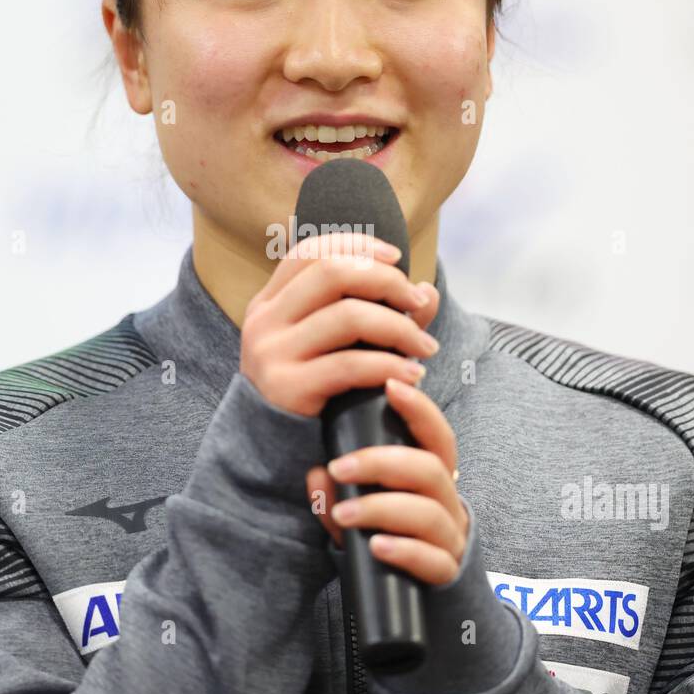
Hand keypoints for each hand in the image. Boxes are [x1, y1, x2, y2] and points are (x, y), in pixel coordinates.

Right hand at [239, 231, 441, 417]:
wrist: (268, 448)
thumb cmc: (311, 388)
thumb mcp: (335, 345)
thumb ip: (379, 314)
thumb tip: (428, 291)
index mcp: (270, 301)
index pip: (311, 252)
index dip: (358, 245)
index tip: (398, 258)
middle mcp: (265, 320)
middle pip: (333, 273)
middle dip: (386, 281)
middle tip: (419, 303)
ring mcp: (271, 353)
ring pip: (348, 317)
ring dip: (400, 328)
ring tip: (426, 348)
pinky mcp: (287, 388)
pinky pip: (349, 365)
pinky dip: (390, 366)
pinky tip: (413, 375)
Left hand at [306, 376, 470, 585]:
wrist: (423, 596)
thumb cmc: (393, 537)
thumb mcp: (366, 509)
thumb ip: (341, 493)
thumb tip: (316, 474)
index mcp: (433, 475)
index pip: (436, 434)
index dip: (419, 408)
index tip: (390, 386)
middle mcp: (447, 501)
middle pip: (428, 469)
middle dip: (380, 463)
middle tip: (339, 467)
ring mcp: (450, 537)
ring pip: (426, 513)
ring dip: (380, 508)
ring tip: (343, 513)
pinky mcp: (446, 573)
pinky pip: (432, 560)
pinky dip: (403, 551)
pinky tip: (376, 547)